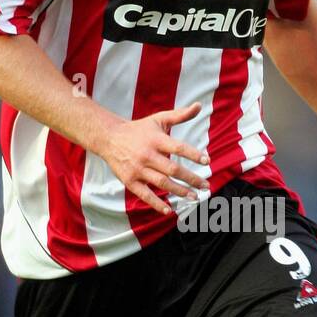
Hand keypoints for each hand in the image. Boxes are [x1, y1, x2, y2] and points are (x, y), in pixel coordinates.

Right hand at [96, 101, 208, 215]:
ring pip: (162, 183)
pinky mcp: (130, 181)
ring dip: (180, 191)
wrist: (109, 138)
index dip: (193, 154)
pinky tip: (169, 210)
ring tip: (194, 197)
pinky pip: (145, 195)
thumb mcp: (158, 119)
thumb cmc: (139, 129)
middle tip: (206, 186)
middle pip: (173, 169)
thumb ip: (180, 115)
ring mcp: (138, 169)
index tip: (207, 161)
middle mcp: (147, 155)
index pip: (178, 147)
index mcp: (156, 139)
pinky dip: (157, 203)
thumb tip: (198, 106)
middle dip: (191, 179)